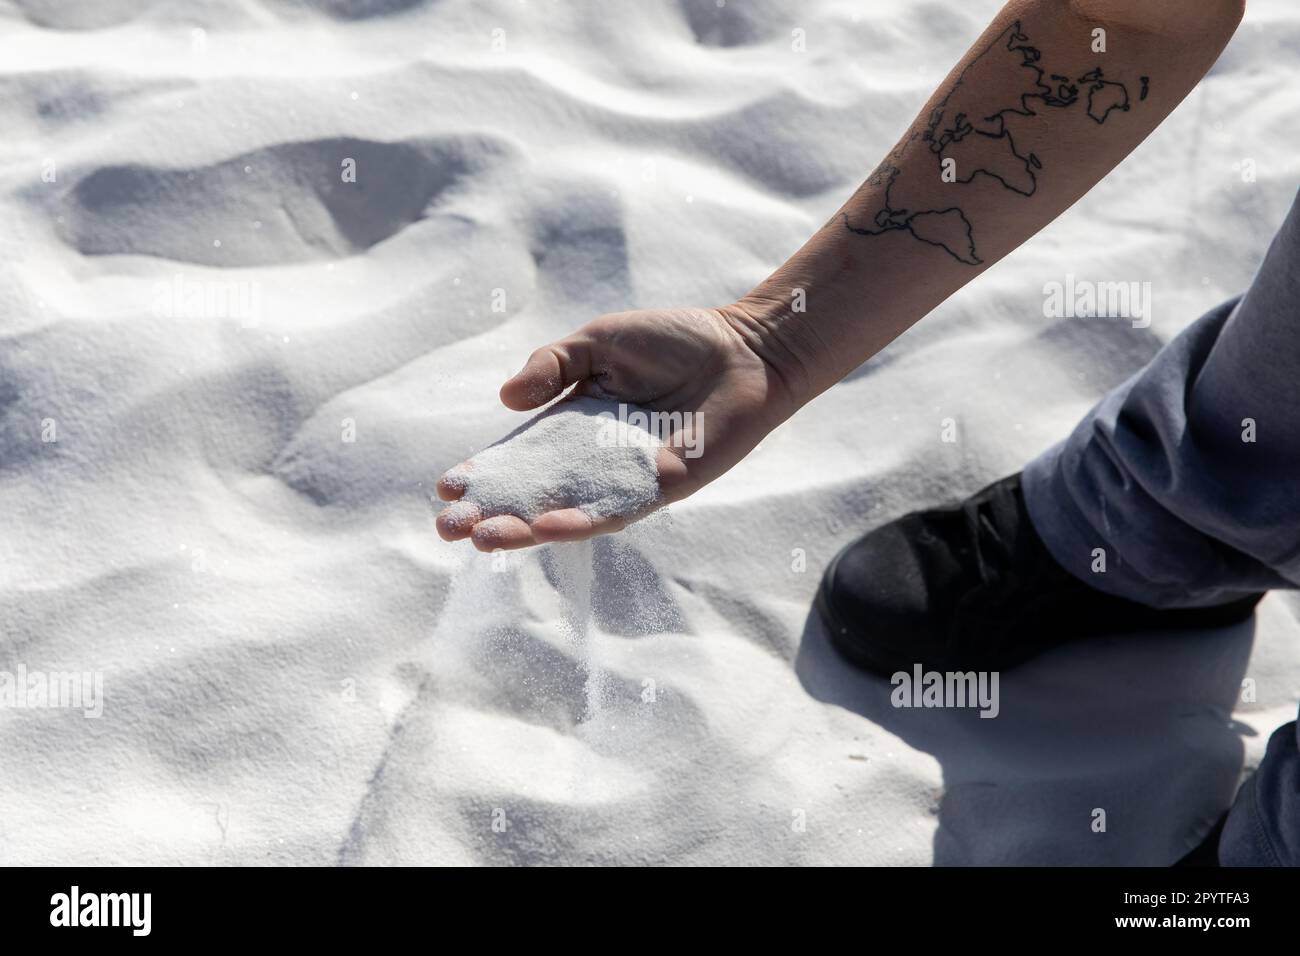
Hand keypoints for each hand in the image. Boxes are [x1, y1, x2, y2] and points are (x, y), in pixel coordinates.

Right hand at [435, 303, 802, 549]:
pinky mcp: (662, 488)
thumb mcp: (596, 344)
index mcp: (573, 427)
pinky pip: (616, 511)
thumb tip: (505, 400)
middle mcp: (594, 461)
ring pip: (567, 515)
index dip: (484, 474)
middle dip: (490, 514)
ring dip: (525, 530)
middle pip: (534, 495)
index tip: (445, 488)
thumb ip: (551, 367)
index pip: (519, 459)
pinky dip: (580, 521)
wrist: (744, 350)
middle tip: (447, 529)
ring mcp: (626, 479)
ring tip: (483, 538)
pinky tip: (545, 528)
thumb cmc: (674, 341)